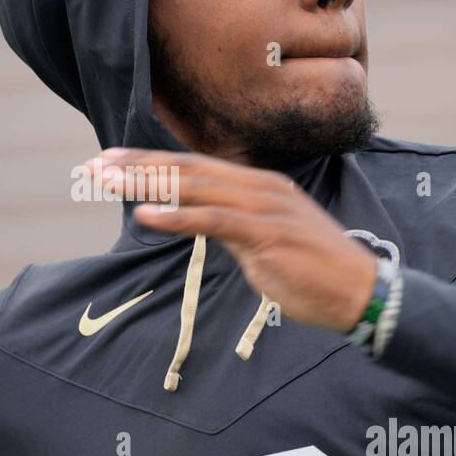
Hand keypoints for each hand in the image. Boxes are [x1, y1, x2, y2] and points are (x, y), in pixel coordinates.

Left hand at [84, 148, 378, 331]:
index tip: (112, 163)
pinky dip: (176, 214)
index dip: (150, 162)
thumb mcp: (262, 243)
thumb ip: (231, 227)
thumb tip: (200, 222)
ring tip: (108, 182)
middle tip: (95, 166)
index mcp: (257, 185)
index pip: (194, 167)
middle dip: (138, 165)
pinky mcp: (266, 233)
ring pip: (195, 186)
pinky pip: (212, 219)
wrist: (359, 292)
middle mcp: (258, 186)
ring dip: (148, 183)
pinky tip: (146, 214)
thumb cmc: (312, 272)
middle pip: (187, 168)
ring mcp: (264, 206)